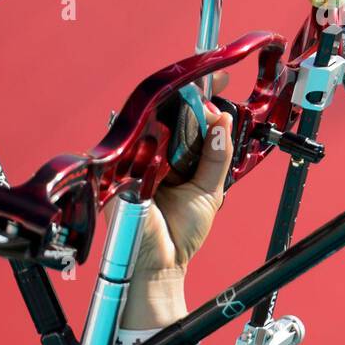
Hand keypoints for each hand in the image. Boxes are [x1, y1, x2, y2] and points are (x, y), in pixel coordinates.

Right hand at [133, 71, 233, 283]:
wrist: (158, 264)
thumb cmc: (181, 232)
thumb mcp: (210, 191)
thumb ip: (217, 156)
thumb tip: (224, 121)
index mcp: (177, 157)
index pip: (188, 121)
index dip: (202, 101)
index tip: (221, 80)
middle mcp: (155, 153)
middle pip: (169, 116)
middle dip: (191, 101)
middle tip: (212, 91)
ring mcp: (136, 160)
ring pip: (152, 124)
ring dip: (175, 114)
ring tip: (199, 112)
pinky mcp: (120, 170)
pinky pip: (134, 145)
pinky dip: (151, 137)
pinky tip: (170, 135)